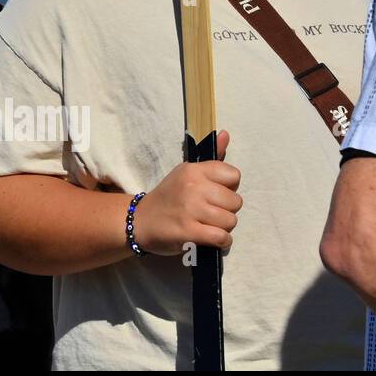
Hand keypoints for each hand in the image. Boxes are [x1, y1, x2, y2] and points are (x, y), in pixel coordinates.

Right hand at [131, 131, 241, 255]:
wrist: (140, 221)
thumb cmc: (169, 197)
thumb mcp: (186, 173)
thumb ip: (212, 159)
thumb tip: (226, 133)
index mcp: (193, 170)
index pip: (233, 175)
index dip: (227, 188)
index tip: (213, 194)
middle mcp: (192, 186)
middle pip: (236, 202)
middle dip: (226, 210)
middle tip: (207, 212)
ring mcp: (190, 209)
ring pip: (231, 221)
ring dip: (222, 227)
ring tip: (205, 224)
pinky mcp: (188, 231)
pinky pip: (222, 238)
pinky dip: (220, 241)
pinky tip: (208, 237)